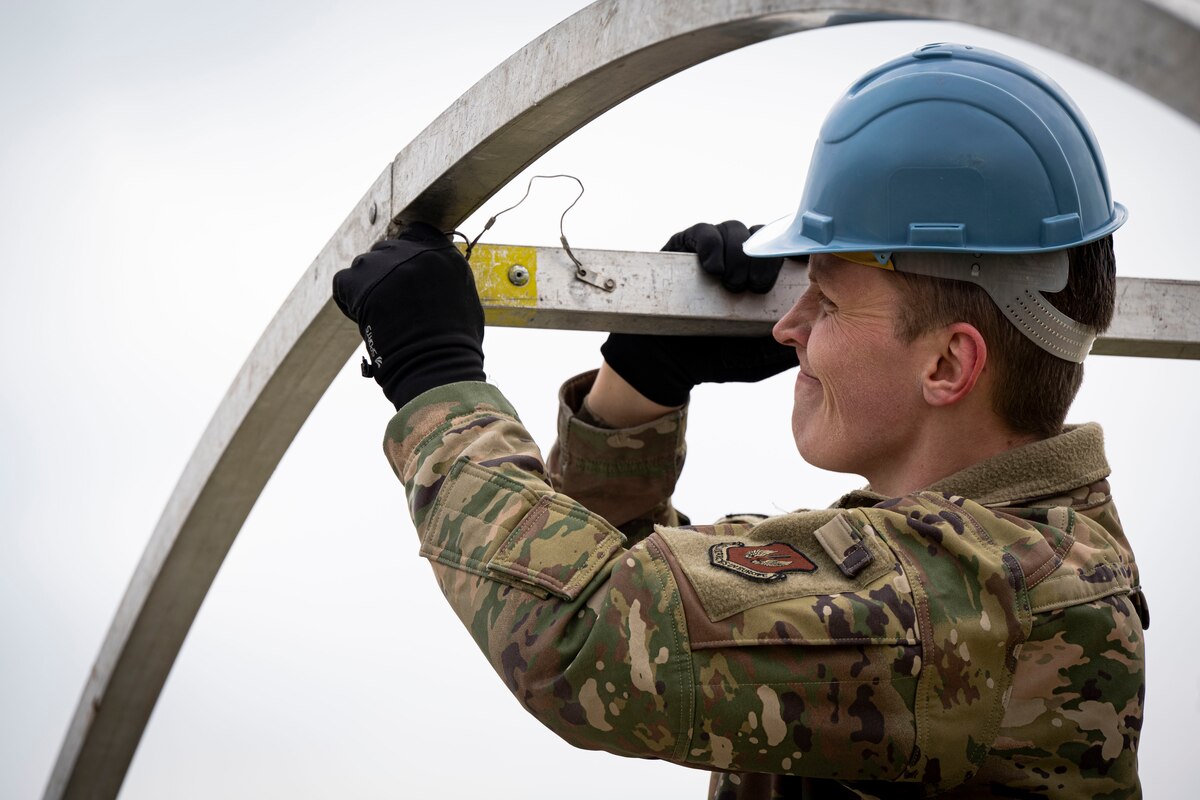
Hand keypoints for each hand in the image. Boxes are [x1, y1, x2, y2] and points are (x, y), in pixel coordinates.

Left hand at [333, 221, 484, 408]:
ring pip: (364, 264)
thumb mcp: (465, 303)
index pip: (417, 234)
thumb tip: (437, 278)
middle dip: (385, 271)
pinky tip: (362, 317)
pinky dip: (348, 299)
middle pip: (387, 248)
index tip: (404, 270)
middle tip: (388, 301)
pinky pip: (343, 281)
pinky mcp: (360, 282)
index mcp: (443, 254)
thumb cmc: (456, 346)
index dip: (406, 251)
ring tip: (377, 314)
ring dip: (367, 285)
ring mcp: (385, 265)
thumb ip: (449, 280)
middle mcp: (414, 252)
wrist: (435, 365)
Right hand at [598, 221, 796, 407]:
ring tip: (731, 285)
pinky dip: (712, 246)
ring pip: (736, 230)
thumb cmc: (715, 358)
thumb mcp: (757, 358)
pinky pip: (703, 232)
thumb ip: (786, 347)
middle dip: (764, 260)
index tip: (803, 265)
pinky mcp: (684, 248)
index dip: (798, 249)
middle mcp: (740, 258)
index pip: (788, 249)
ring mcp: (713, 250)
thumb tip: (818, 336)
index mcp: (763, 277)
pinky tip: (713, 269)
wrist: (667, 362)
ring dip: (738, 255)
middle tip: (756, 288)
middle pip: (764, 236)